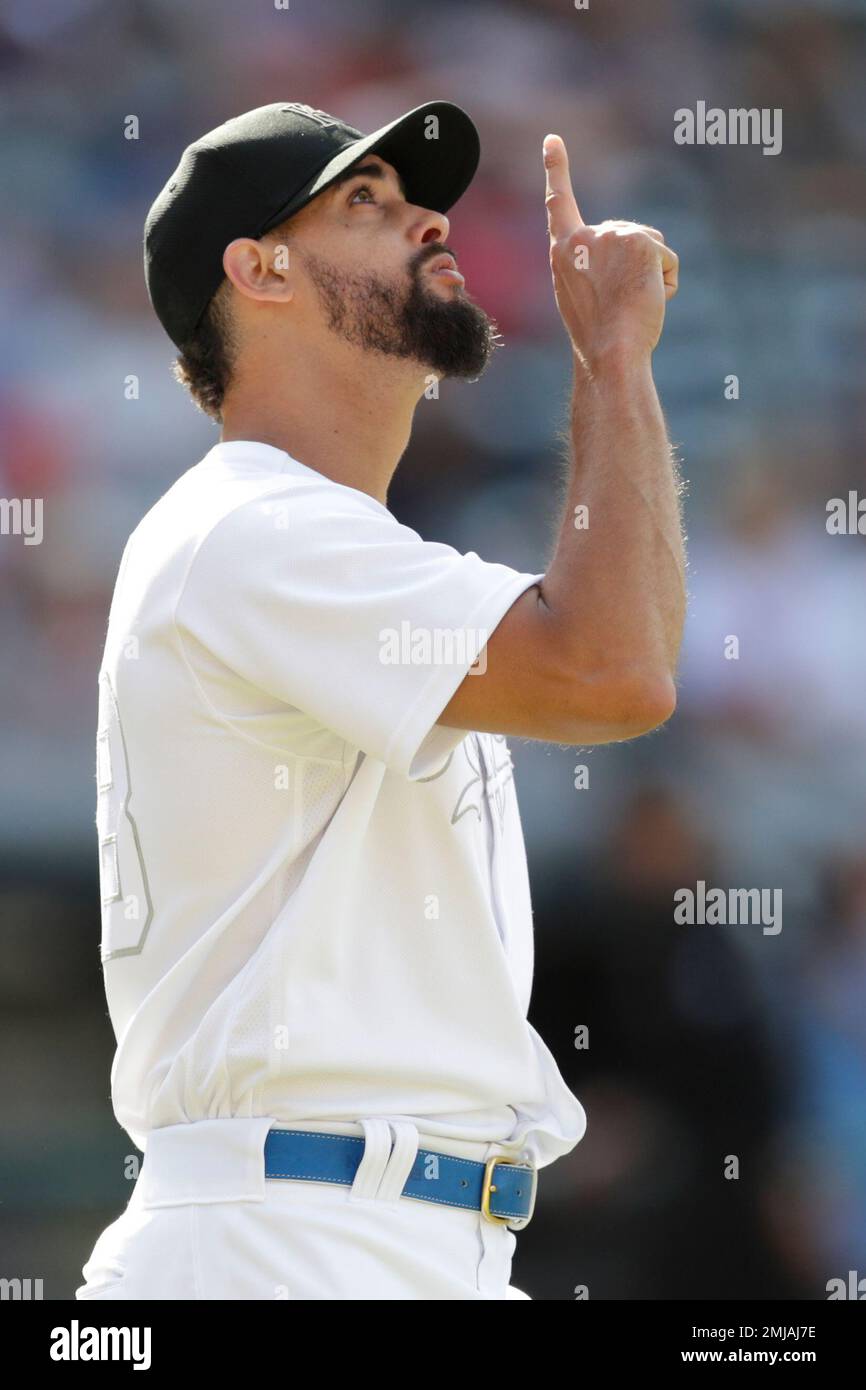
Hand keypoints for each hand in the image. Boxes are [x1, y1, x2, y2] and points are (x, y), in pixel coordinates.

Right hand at [543, 133, 678, 364]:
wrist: (610, 352)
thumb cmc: (598, 338)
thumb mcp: (582, 297)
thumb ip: (593, 267)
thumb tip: (627, 263)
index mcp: (562, 252)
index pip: (558, 203)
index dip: (555, 169)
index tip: (552, 139)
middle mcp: (583, 237)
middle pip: (626, 237)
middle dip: (636, 270)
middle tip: (619, 306)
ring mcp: (612, 236)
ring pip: (651, 248)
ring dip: (652, 277)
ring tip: (631, 305)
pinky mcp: (641, 243)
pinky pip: (668, 261)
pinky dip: (666, 284)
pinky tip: (649, 300)